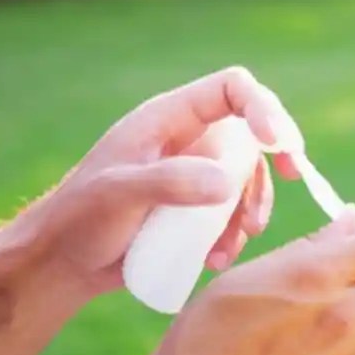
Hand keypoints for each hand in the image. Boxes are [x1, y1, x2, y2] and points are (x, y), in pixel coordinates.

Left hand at [8, 66, 298, 297]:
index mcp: (169, 118)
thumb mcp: (119, 195)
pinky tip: (216, 260)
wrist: (61, 265)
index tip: (279, 143)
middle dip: (274, 156)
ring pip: (247, 176)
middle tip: (293, 174)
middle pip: (251, 131)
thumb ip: (169, 182)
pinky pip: (233, 212)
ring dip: (254, 206)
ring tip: (239, 239)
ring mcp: (194, 173)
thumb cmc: (80, 219)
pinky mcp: (195, 209)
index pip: (231, 89)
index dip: (262, 106)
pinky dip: (236, 233)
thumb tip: (227, 182)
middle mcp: (188, 139)